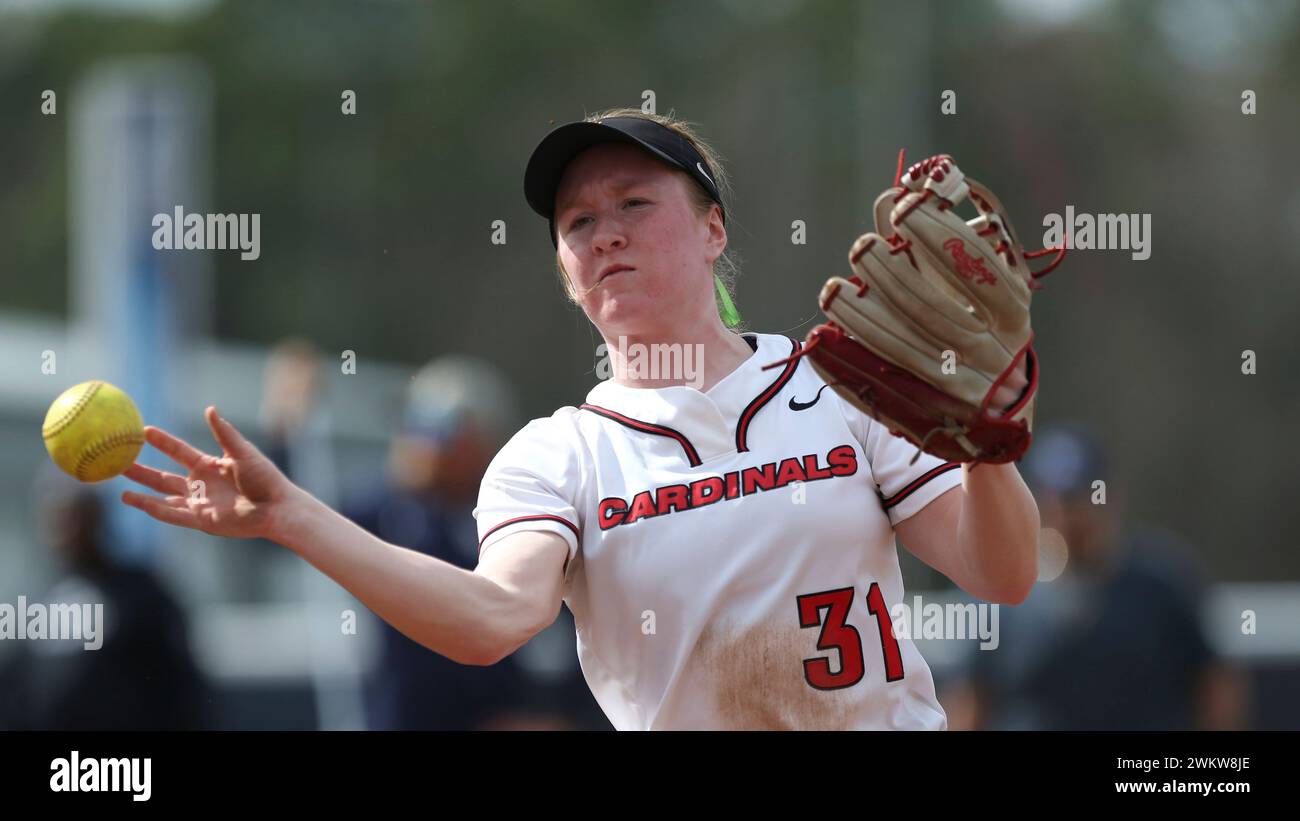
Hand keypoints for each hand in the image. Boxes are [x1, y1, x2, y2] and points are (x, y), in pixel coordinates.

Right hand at [121, 406, 302, 541]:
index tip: (140, 430)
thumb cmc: (266, 478)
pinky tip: (135, 501)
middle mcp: (200, 484)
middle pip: (163, 476)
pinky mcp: (201, 520)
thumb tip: (209, 409)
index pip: (178, 451)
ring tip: (118, 488)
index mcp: (210, 465)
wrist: (277, 508)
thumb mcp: (242, 453)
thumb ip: (224, 433)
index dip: (161, 441)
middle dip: (140, 469)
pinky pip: (172, 515)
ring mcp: (199, 503)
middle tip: (117, 459)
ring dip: (141, 493)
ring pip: (163, 497)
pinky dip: (154, 509)